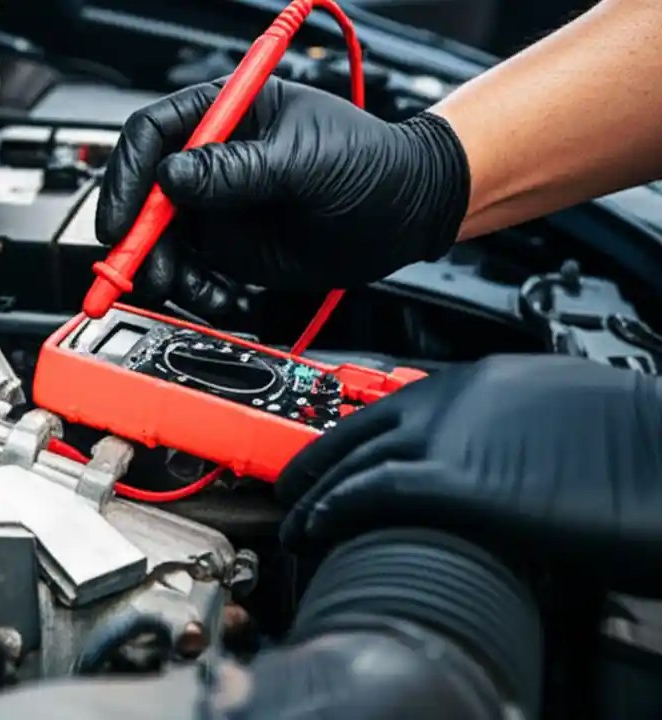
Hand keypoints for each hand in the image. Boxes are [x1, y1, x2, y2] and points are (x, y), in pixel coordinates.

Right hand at [95, 77, 470, 312]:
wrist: (405, 216)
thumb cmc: (370, 165)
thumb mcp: (304, 161)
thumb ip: (238, 170)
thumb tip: (173, 177)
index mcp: (226, 113)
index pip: (154, 133)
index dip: (129, 175)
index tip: (124, 217)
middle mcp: (211, 158)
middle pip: (144, 191)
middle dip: (136, 233)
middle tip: (135, 267)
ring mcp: (215, 204)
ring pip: (160, 237)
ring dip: (162, 267)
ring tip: (184, 288)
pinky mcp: (226, 246)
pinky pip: (188, 269)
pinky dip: (191, 289)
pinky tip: (217, 297)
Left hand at [277, 355, 661, 595]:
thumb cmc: (642, 456)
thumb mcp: (561, 424)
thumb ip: (510, 436)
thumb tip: (491, 468)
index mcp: (488, 378)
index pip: (397, 403)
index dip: (357, 437)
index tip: (338, 462)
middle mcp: (460, 395)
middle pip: (358, 424)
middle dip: (316, 461)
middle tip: (295, 488)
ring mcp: (454, 434)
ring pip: (353, 457)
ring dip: (314, 495)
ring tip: (295, 524)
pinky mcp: (457, 480)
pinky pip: (371, 490)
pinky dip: (334, 510)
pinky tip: (317, 529)